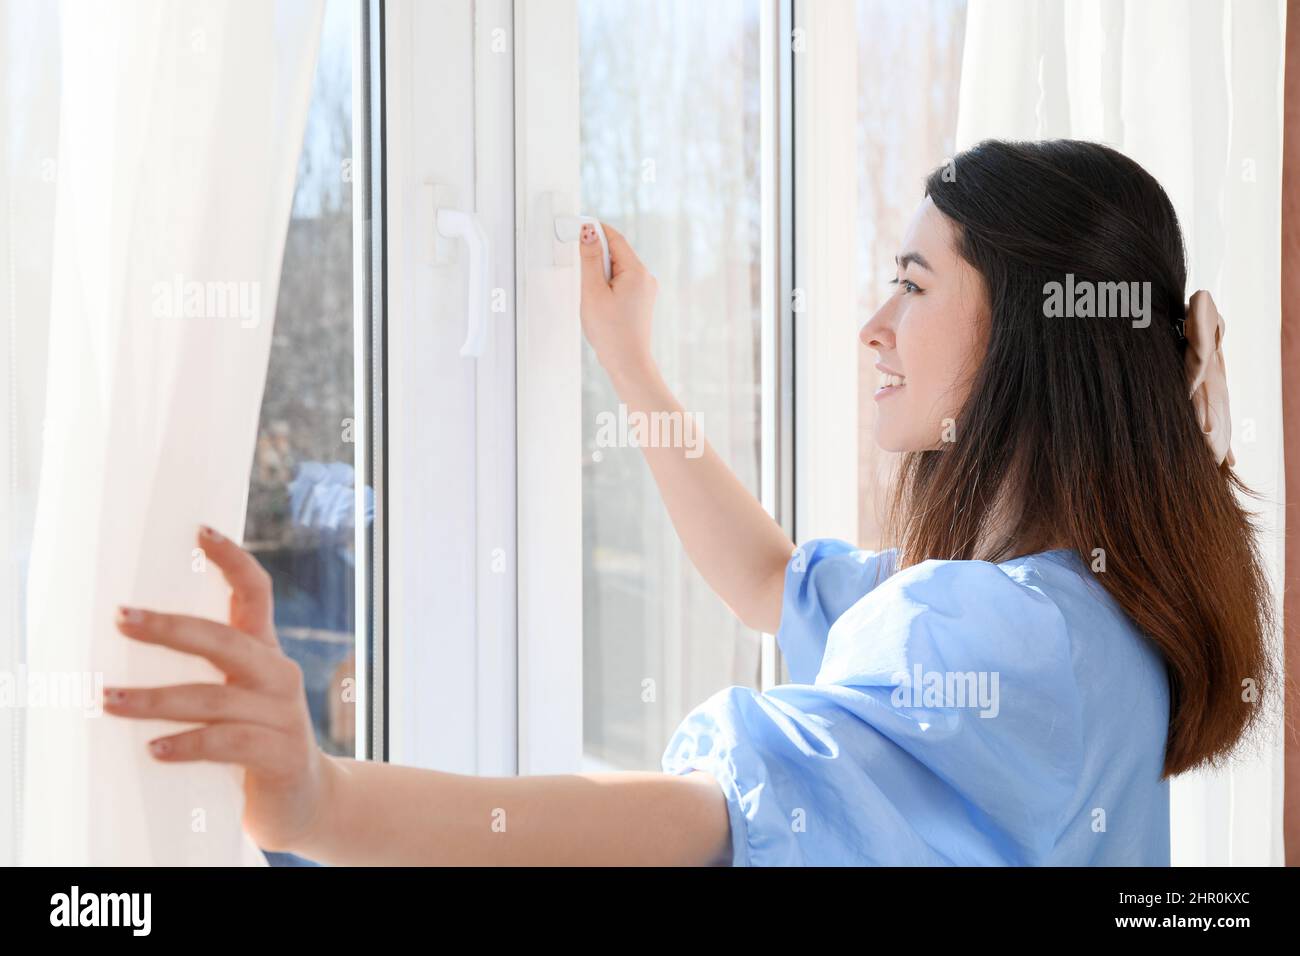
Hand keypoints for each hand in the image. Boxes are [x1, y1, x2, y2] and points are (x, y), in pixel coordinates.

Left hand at [105, 525, 329, 853]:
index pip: (256, 593)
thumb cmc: (254, 742)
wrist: (306, 798)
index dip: (232, 559)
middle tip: (122, 617)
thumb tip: (127, 645)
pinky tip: (154, 749)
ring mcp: (283, 715)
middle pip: (225, 640)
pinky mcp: (280, 755)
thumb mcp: (236, 698)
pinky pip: (226, 743)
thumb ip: (205, 673)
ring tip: (110, 700)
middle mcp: (279, 675)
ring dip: (156, 699)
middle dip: (169, 628)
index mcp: (267, 653)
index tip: (200, 531)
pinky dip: (187, 744)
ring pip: (214, 696)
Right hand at [579, 221, 658, 382]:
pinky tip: (601, 304)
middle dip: (597, 258)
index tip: (578, 226)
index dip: (596, 231)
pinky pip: (622, 283)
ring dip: (601, 275)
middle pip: (617, 253)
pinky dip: (608, 286)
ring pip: (618, 269)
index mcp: (637, 272)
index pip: (615, 239)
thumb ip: (589, 259)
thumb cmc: (611, 332)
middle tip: (584, 278)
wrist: (628, 363)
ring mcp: (645, 290)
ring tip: (594, 298)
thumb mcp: (593, 292)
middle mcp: (646, 278)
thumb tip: (589, 232)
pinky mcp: (641, 301)